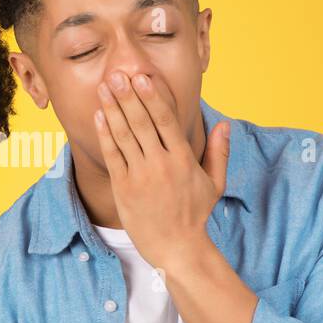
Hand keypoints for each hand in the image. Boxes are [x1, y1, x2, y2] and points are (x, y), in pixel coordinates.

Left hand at [94, 70, 229, 272]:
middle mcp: (161, 164)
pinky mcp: (123, 188)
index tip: (143, 77)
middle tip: (117, 74)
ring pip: (124, 135)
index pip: (166, 120)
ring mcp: (140, 176)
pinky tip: (99, 116)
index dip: (152, 96)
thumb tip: (224, 124)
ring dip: (113, 109)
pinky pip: (112, 155)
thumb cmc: (195, 215)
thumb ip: (218, 152)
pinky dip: (104, 134)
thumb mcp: (214, 184)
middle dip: (128, 96)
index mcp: (183, 159)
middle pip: (142, 122)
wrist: (177, 248)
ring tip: (104, 87)